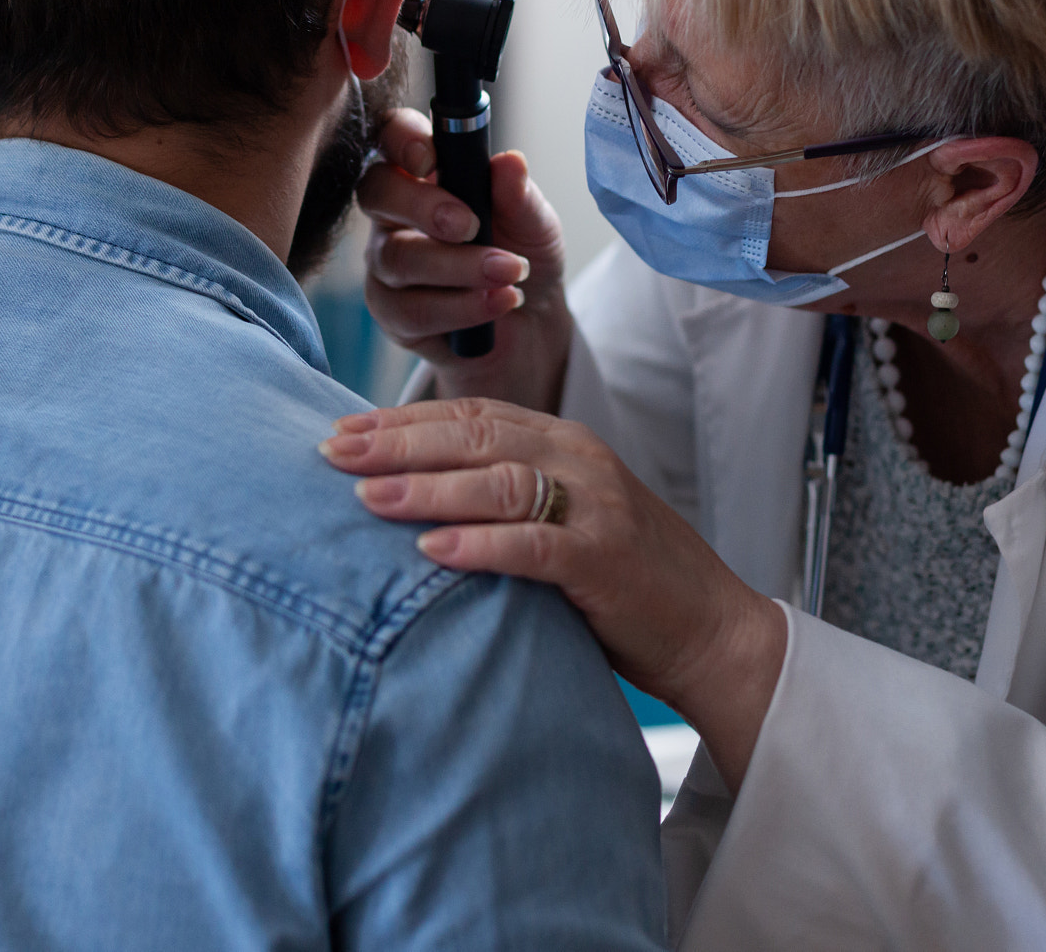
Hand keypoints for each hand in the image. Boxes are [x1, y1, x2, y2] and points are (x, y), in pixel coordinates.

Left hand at [320, 396, 786, 790]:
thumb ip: (504, 500)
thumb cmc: (623, 582)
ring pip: (498, 481)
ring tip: (366, 497)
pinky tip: (432, 549)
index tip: (341, 431)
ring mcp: (596, 506)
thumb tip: (410, 499)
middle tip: (332, 453)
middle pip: (474, 436)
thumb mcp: (562, 521)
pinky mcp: (605, 558)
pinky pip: (533, 543)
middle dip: (397, 443)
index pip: (470, 415)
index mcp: (564, 443)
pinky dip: (479, 544)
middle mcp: (579, 459)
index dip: (402, 420)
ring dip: (426, 488)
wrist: (713, 630)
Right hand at [360, 109, 573, 411]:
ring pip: (398, 258)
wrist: (531, 321)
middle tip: (470, 225)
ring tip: (510, 272)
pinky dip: (462, 307)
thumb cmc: (522, 253)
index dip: (401, 139)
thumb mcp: (534, 222)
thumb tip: (510, 161)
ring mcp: (386, 264)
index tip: (431, 159)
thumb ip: (519, 195)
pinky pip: (412, 311)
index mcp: (423, 173)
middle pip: (376, 192)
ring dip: (459, 267)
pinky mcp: (392, 314)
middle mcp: (395, 214)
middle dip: (422, 207)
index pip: (392, 136)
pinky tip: (500, 301)